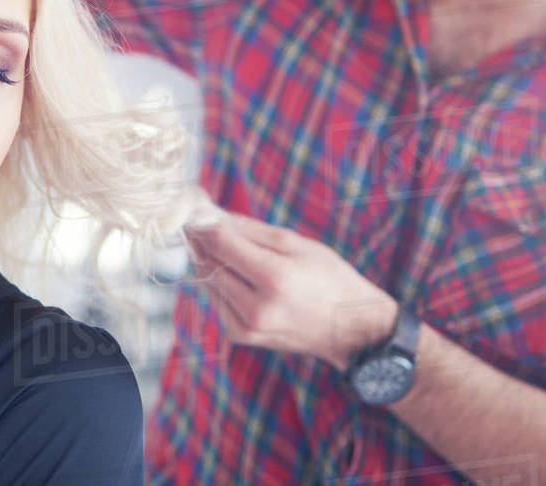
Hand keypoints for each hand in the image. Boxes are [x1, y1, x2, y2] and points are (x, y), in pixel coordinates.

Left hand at [185, 214, 397, 370]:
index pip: (221, 243)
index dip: (203, 222)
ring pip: (208, 282)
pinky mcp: (242, 336)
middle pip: (209, 263)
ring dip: (209, 261)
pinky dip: (220, 283)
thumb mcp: (296, 244)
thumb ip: (250, 230)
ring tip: (223, 245)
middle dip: (202, 239)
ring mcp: (248, 326)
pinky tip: (236, 275)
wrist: (350, 328)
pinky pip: (217, 300)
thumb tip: (212, 215)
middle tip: (200, 221)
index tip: (195, 208)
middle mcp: (257, 307)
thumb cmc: (329, 278)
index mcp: (274, 278)